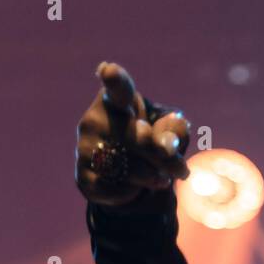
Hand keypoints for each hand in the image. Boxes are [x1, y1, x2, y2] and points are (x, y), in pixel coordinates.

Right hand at [75, 62, 191, 206]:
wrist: (127, 178)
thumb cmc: (150, 142)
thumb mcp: (168, 132)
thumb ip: (174, 130)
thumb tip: (168, 141)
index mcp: (118, 100)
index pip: (118, 89)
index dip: (115, 80)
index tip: (109, 70)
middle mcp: (96, 120)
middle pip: (139, 138)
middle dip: (165, 156)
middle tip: (182, 169)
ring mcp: (85, 148)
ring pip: (130, 168)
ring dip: (153, 177)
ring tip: (159, 177)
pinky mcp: (82, 176)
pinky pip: (117, 190)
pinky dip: (134, 193)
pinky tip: (133, 187)